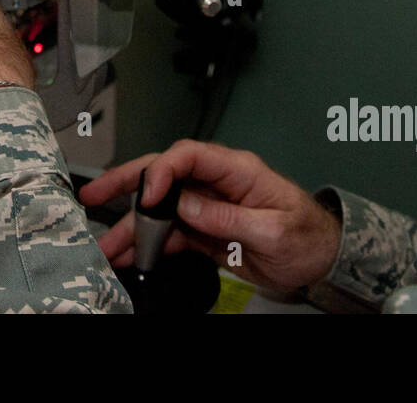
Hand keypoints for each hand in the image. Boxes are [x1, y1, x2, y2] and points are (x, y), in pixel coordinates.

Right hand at [77, 139, 341, 291]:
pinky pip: (170, 233)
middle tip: (94, 195)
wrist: (321, 261)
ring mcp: (208, 206)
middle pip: (163, 173)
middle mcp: (216, 183)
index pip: (189, 156)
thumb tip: (186, 204)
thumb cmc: (308, 236)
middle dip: (126, 183)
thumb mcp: (274, 229)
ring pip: (160, 209)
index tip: (148, 196)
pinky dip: (149, 245)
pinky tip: (130, 256)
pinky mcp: (205, 230)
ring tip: (106, 243)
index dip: (162, 171)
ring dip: (132, 225)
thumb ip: (228, 215)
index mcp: (237, 170)